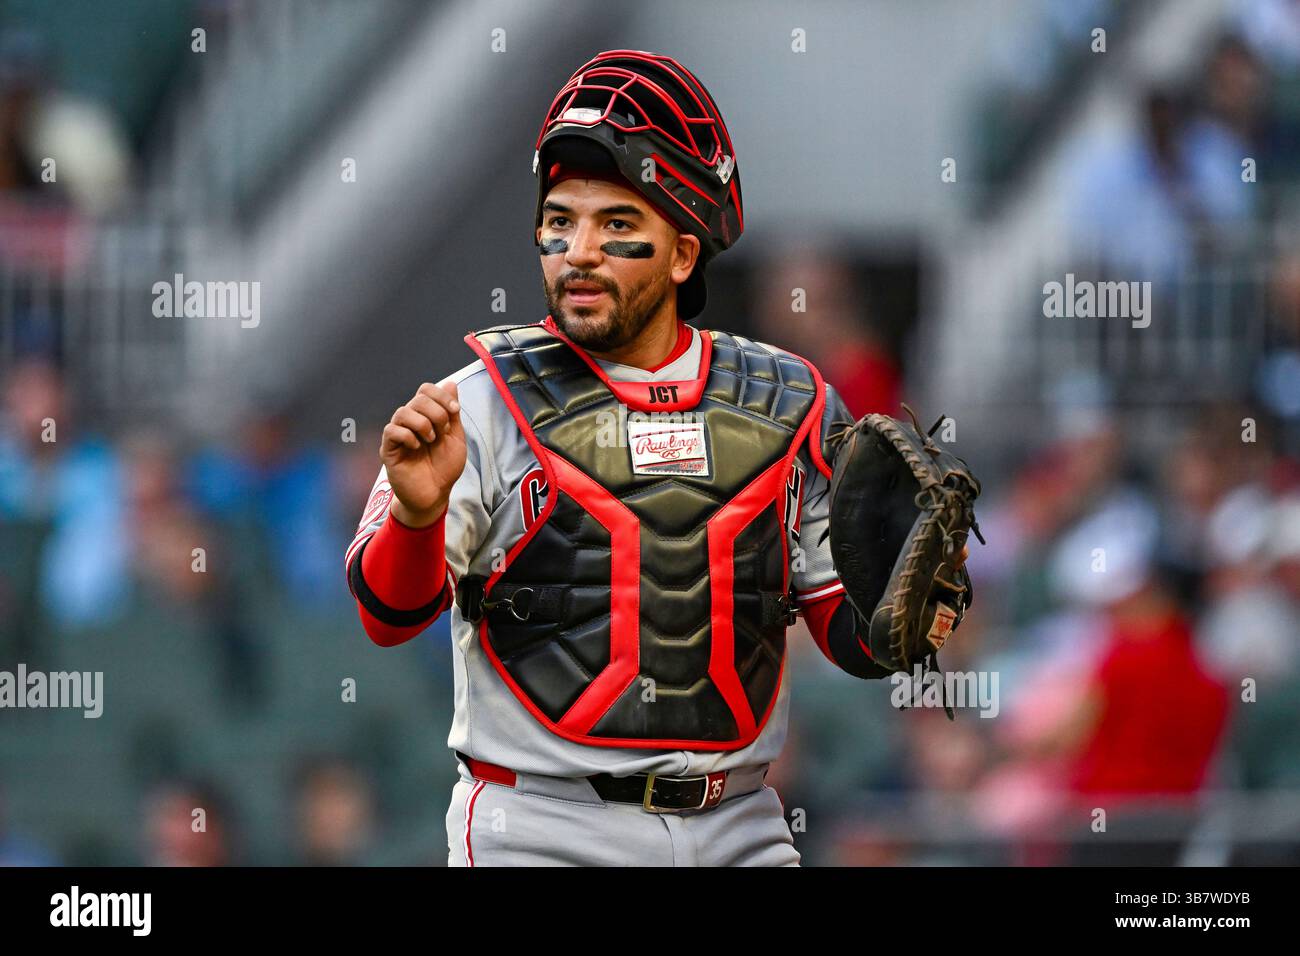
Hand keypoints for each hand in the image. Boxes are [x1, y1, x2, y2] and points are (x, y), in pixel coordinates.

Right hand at [380, 380, 466, 527]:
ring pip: (402, 412)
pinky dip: (408, 436)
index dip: (441, 395)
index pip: (426, 390)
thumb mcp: (456, 437)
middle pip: (417, 398)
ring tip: (430, 440)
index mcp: (426, 416)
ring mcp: (398, 435)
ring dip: (423, 424)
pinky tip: (416, 447)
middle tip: (442, 432)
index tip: (455, 411)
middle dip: (437, 413)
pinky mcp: (389, 450)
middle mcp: (410, 422)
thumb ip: (452, 412)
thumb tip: (450, 383)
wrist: (436, 494)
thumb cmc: (444, 467)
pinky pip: (391, 431)